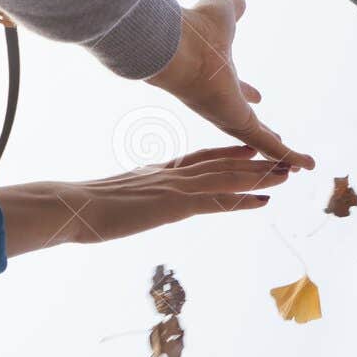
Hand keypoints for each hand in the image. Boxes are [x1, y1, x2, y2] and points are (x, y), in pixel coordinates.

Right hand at [0, 145, 288, 254]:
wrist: (69, 206)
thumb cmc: (82, 207)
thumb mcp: (115, 200)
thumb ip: (133, 198)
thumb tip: (133, 205)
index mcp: (158, 173)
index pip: (201, 159)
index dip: (229, 154)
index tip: (251, 149)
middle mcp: (172, 175)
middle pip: (221, 164)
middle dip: (254, 162)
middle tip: (284, 157)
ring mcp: (175, 188)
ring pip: (226, 178)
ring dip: (259, 176)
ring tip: (287, 173)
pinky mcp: (175, 204)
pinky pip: (217, 199)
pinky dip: (243, 199)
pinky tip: (264, 200)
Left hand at [146, 0, 313, 168]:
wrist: (176, 45)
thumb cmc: (193, 28)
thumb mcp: (222, 13)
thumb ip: (232, 8)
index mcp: (215, 75)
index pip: (234, 88)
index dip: (246, 91)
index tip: (259, 95)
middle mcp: (219, 101)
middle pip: (244, 121)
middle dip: (260, 129)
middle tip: (276, 138)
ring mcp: (228, 116)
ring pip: (256, 140)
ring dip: (276, 153)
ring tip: (294, 166)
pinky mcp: (239, 125)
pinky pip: (268, 145)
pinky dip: (289, 156)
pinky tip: (308, 166)